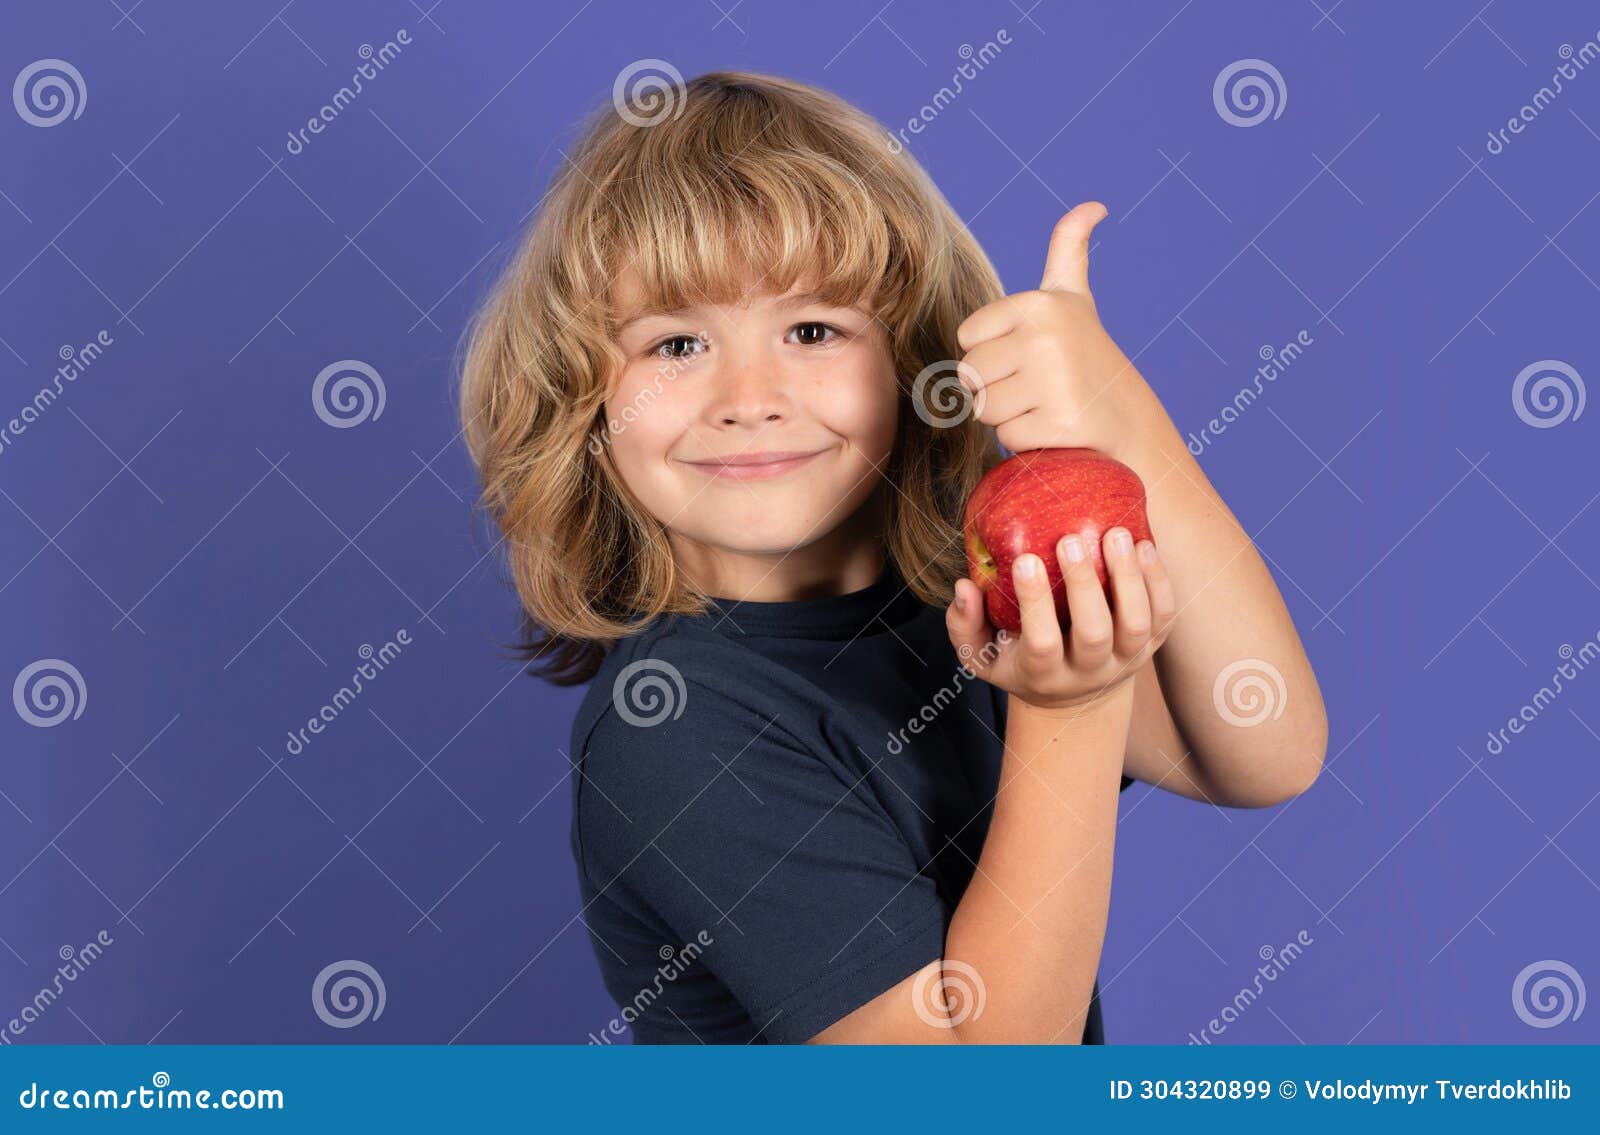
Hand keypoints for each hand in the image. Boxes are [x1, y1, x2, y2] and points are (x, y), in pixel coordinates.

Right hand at [945, 526, 1175, 713]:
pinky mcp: (1152, 646)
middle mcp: (1089, 673)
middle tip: (1070, 538)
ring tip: (1116, 533)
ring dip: (1129, 578)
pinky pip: (1164, 615)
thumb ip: (964, 623)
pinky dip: (1159, 581)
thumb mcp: (982, 655)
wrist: (1074, 696)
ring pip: (1137, 624)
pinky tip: (1144, 546)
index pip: (1041, 644)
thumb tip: (963, 587)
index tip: (1025, 559)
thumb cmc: (1018, 660)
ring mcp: (1126, 661)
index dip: (1035, 604)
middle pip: (1094, 635)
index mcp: (1044, 675)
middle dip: (1084, 585)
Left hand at [955, 201, 1152, 458]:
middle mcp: (1046, 336)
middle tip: (1037, 387)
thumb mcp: (1074, 299)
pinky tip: (1057, 427)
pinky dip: (1028, 441)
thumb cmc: (1087, 357)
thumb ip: (1069, 250)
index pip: (967, 338)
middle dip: (996, 389)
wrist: (1129, 420)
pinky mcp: (1059, 423)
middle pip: (970, 375)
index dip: (992, 355)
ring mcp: (1054, 381)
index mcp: (1038, 303)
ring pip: (984, 409)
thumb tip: (1093, 206)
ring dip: (1009, 416)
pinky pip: (1007, 438)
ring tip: (1046, 405)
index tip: (1028, 356)